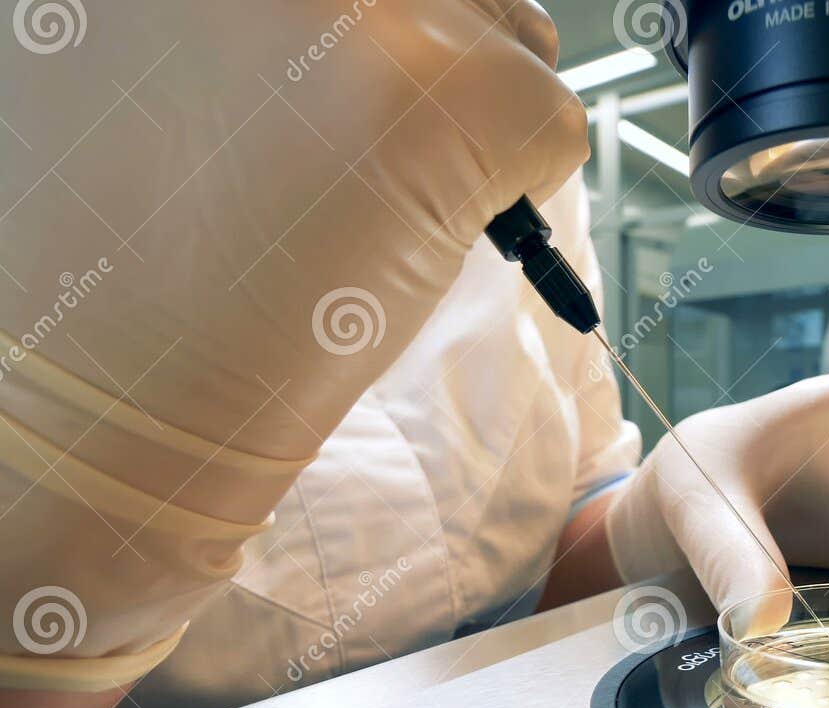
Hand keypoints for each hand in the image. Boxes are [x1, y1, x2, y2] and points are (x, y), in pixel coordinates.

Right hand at [0, 0, 587, 657]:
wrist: (112, 392)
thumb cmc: (133, 260)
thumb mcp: (164, 77)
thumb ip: (268, 30)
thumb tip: (378, 22)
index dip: (388, 36)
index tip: (355, 99)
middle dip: (451, 66)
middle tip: (375, 164)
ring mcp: (376, 14)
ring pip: (519, 34)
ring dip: (485, 120)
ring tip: (378, 201)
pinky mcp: (451, 99)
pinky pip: (558, 122)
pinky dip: (524, 194)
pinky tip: (417, 239)